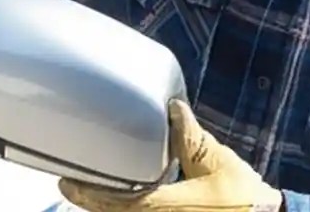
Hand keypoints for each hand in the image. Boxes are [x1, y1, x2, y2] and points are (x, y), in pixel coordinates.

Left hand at [58, 99, 283, 211]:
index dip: (88, 195)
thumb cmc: (243, 197)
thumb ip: (190, 137)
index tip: (65, 183)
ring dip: (107, 208)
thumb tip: (173, 107)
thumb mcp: (216, 161)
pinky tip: (123, 200)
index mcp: (167, 208)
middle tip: (72, 183)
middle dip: (92, 202)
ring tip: (92, 189)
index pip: (117, 204)